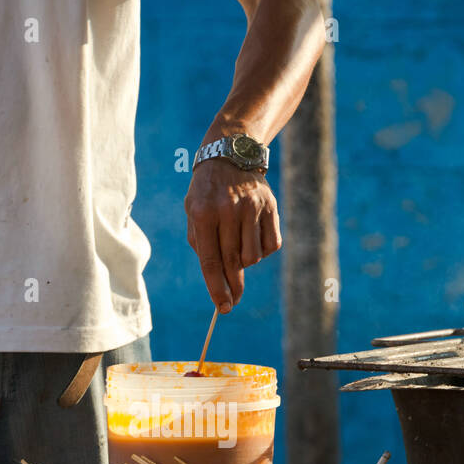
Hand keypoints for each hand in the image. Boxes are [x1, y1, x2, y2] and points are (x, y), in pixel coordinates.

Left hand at [185, 160, 281, 313]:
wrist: (231, 155)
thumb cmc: (207, 191)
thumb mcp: (192, 212)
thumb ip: (200, 243)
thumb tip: (216, 278)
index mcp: (203, 213)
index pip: (211, 261)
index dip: (216, 288)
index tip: (222, 307)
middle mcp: (228, 210)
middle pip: (233, 263)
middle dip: (233, 288)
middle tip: (231, 302)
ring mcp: (252, 208)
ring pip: (253, 256)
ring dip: (245, 262)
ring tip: (238, 248)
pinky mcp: (270, 207)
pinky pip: (271, 245)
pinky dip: (262, 250)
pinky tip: (252, 238)